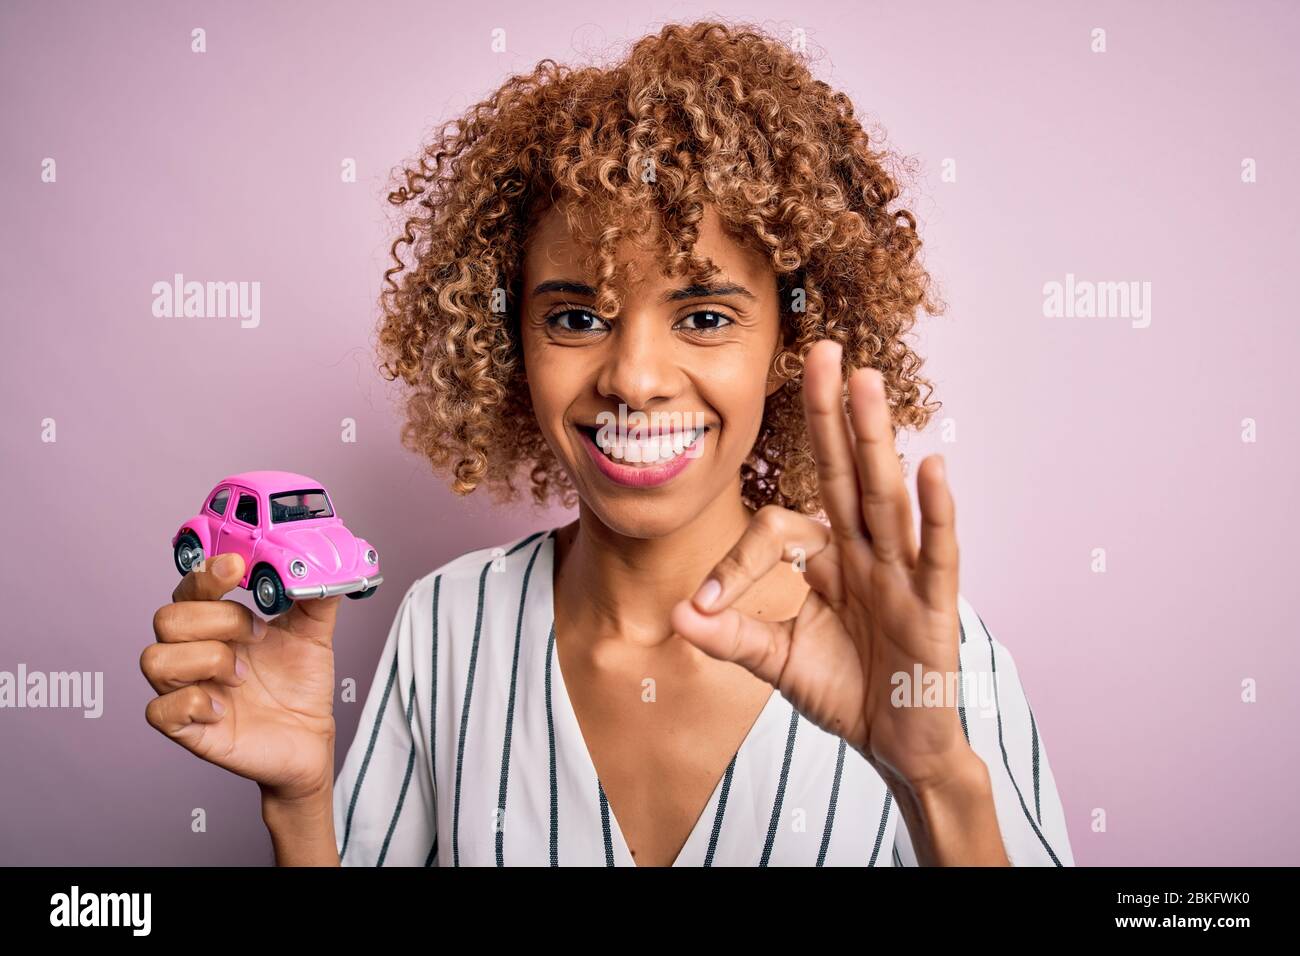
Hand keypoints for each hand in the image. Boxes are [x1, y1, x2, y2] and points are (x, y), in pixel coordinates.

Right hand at [142, 552, 340, 802]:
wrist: (311, 738)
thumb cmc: (300, 685)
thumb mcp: (315, 632)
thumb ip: (315, 594)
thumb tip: (319, 560)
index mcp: (217, 624)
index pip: (189, 587)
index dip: (206, 574)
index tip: (236, 566)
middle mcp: (194, 652)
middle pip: (167, 618)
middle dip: (218, 620)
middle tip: (258, 634)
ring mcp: (186, 690)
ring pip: (155, 659)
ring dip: (205, 660)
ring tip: (242, 675)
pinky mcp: (186, 728)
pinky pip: (158, 710)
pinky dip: (193, 702)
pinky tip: (224, 707)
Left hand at [670, 339, 972, 792]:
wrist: (897, 747)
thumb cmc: (844, 692)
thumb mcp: (777, 664)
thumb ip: (733, 638)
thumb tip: (678, 614)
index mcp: (826, 561)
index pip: (780, 529)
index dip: (739, 563)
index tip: (705, 607)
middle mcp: (864, 554)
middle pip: (843, 473)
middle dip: (830, 414)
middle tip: (820, 350)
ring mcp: (901, 574)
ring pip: (886, 495)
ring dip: (875, 438)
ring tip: (866, 381)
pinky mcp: (933, 605)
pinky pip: (935, 551)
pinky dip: (935, 511)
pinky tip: (931, 466)